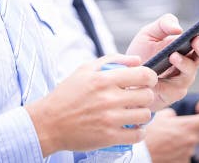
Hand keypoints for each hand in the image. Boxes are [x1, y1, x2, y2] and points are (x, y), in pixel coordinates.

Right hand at [26, 53, 156, 155]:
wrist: (48, 122)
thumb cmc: (67, 94)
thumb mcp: (85, 69)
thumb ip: (112, 60)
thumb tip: (137, 60)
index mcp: (104, 79)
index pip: (143, 75)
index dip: (150, 78)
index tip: (147, 82)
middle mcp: (108, 98)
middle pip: (147, 96)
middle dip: (146, 96)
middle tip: (139, 98)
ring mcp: (109, 119)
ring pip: (144, 116)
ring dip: (143, 115)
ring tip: (135, 113)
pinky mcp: (108, 137)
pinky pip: (137, 136)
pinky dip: (139, 132)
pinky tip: (132, 128)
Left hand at [127, 15, 198, 109]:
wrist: (127, 75)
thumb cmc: (142, 53)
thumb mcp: (149, 32)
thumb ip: (164, 24)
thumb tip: (178, 29)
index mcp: (189, 46)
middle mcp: (191, 63)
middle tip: (196, 40)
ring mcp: (183, 79)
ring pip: (191, 72)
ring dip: (184, 63)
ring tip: (173, 56)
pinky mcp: (173, 94)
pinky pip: (175, 88)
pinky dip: (166, 81)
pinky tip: (157, 76)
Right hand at [144, 107, 198, 162]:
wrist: (141, 153)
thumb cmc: (149, 134)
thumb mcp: (161, 116)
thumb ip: (174, 114)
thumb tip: (175, 115)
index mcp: (188, 126)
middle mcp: (192, 140)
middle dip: (198, 129)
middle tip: (184, 127)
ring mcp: (189, 152)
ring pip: (195, 144)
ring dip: (188, 140)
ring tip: (172, 139)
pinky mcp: (184, 162)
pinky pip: (187, 154)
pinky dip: (182, 151)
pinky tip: (171, 148)